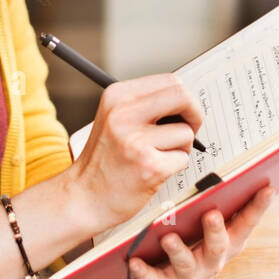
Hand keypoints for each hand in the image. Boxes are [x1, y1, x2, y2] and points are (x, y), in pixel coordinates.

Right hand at [68, 73, 204, 233]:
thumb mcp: (115, 119)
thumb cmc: (105, 160)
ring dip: (180, 148)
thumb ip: (146, 105)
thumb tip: (187, 100)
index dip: (184, 98)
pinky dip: (174, 167)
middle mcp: (123, 114)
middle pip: (183, 96)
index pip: (170, 81)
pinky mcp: (149, 166)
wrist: (83, 198)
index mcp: (117, 96)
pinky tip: (153, 171)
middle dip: (194, 114)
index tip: (182, 113)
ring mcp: (136, 140)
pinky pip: (182, 159)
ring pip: (186, 132)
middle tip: (188, 129)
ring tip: (158, 156)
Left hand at [127, 185, 276, 278]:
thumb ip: (217, 205)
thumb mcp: (209, 229)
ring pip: (186, 263)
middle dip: (216, 231)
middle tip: (212, 214)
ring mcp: (191, 276)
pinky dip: (144, 272)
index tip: (268, 189)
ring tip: (169, 238)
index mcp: (227, 244)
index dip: (258, 208)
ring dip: (178, 250)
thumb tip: (226, 171)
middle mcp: (213, 261)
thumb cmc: (193, 246)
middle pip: (218, 246)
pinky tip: (134, 261)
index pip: (246, 224)